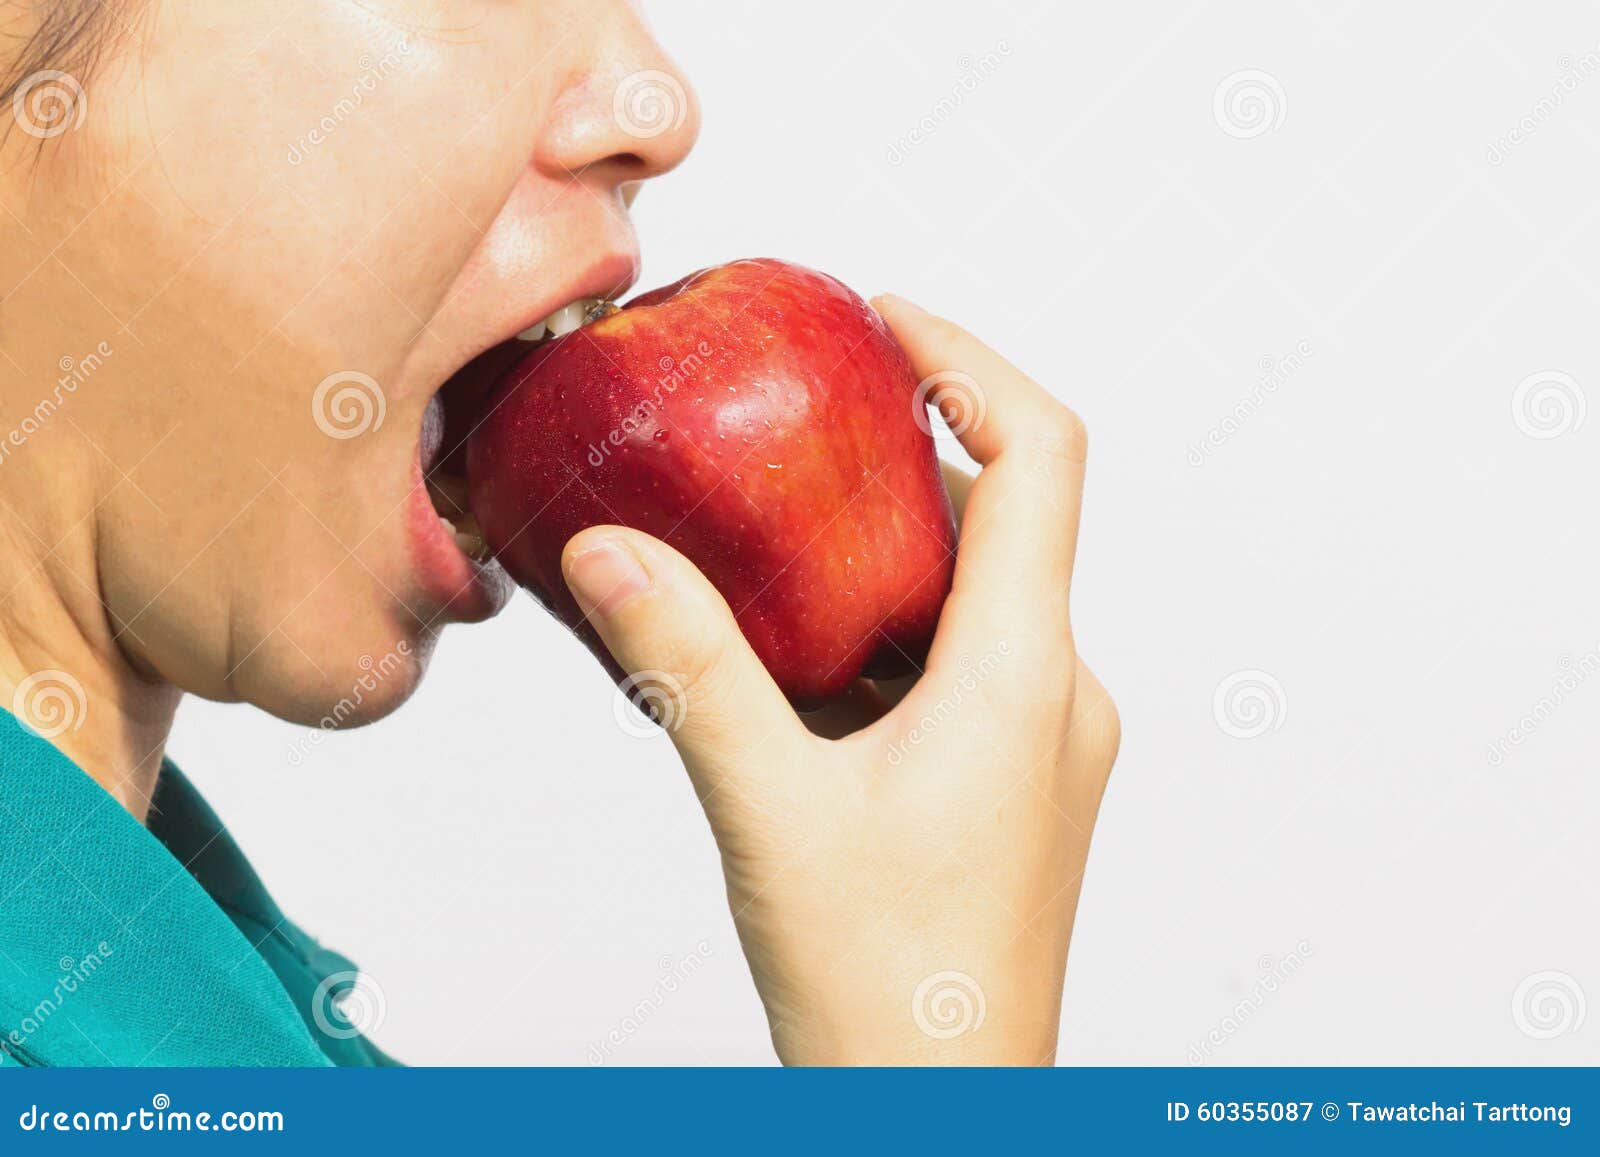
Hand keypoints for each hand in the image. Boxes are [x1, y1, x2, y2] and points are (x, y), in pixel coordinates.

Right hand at [559, 295, 1118, 1064]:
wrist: (940, 1109)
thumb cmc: (885, 987)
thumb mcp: (767, 807)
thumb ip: (689, 667)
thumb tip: (609, 552)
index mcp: (1025, 674)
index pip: (1041, 453)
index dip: (968, 357)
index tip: (880, 318)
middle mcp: (1058, 691)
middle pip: (1002, 512)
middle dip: (900, 449)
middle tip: (792, 415)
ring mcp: (1044, 739)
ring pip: (977, 591)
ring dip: (885, 545)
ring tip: (773, 527)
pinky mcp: (1016, 778)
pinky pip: (963, 658)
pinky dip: (886, 623)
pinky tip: (795, 652)